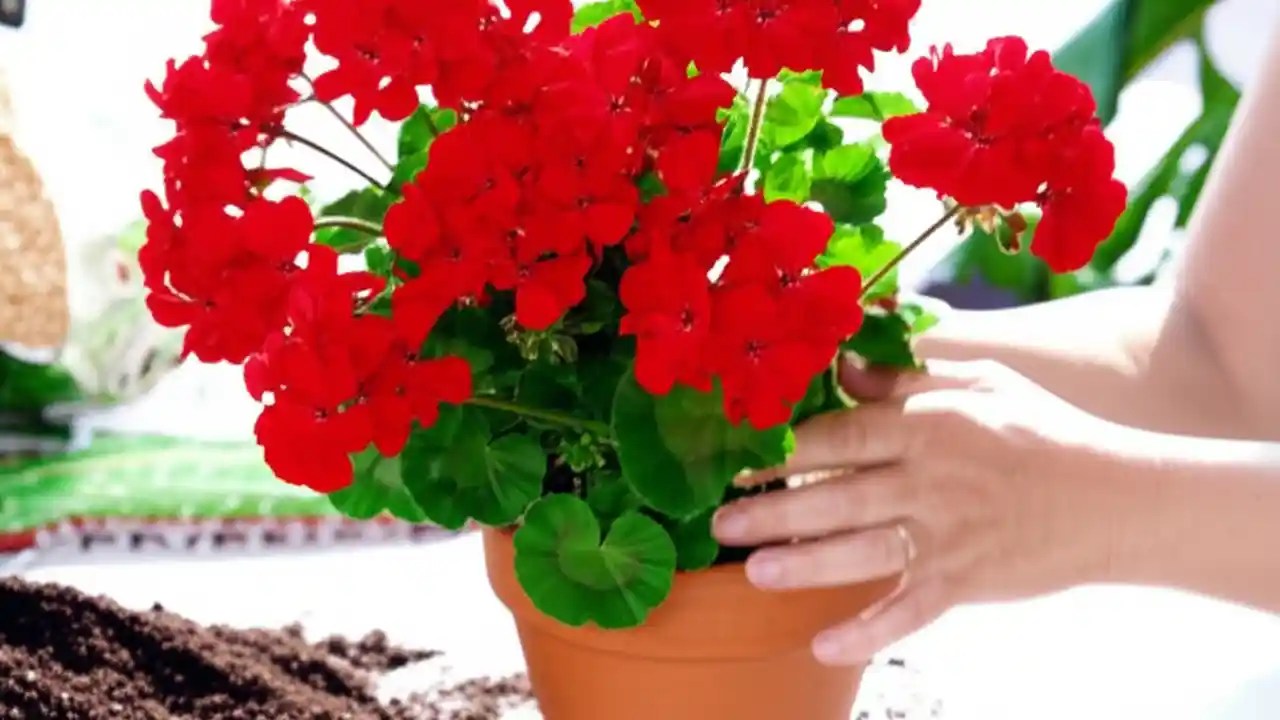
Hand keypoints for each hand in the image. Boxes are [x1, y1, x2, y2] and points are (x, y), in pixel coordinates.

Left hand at [713, 358, 1124, 665]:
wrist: (1116, 498)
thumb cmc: (1041, 431)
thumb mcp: (977, 384)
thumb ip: (905, 376)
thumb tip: (841, 365)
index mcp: (927, 424)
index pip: (839, 436)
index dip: (782, 448)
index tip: (736, 456)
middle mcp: (930, 479)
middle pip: (837, 494)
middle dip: (774, 508)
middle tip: (723, 520)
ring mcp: (947, 534)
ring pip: (861, 552)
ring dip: (804, 564)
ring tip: (754, 572)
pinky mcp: (966, 582)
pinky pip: (908, 613)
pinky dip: (867, 633)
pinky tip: (822, 647)